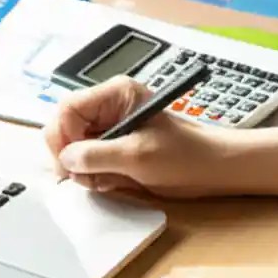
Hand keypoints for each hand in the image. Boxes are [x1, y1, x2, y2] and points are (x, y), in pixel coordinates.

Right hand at [42, 76, 277, 198]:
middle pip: (65, 127)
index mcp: (115, 95)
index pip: (67, 108)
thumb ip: (96, 156)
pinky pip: (87, 162)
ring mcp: (109, 129)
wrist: (214, 170)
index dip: (63, 136)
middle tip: (83, 177)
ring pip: (73, 148)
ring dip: (82, 169)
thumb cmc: (184, 156)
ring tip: (106, 180)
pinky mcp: (113, 148)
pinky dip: (92, 176)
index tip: (70, 163)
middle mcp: (108, 108)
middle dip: (70, 155)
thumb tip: (65, 160)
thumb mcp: (137, 156)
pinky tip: (111, 182)